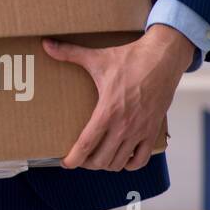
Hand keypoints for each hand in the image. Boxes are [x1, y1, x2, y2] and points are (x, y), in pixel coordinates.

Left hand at [41, 24, 191, 171]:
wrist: (163, 59)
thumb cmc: (131, 59)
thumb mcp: (96, 57)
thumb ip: (68, 53)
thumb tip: (46, 44)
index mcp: (107, 111)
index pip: (87, 144)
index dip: (74, 158)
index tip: (64, 163)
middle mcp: (124, 126)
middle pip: (102, 159)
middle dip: (87, 162)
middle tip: (79, 157)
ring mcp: (140, 130)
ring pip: (120, 162)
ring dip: (107, 164)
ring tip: (97, 158)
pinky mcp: (153, 130)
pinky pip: (143, 159)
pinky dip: (130, 164)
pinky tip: (122, 159)